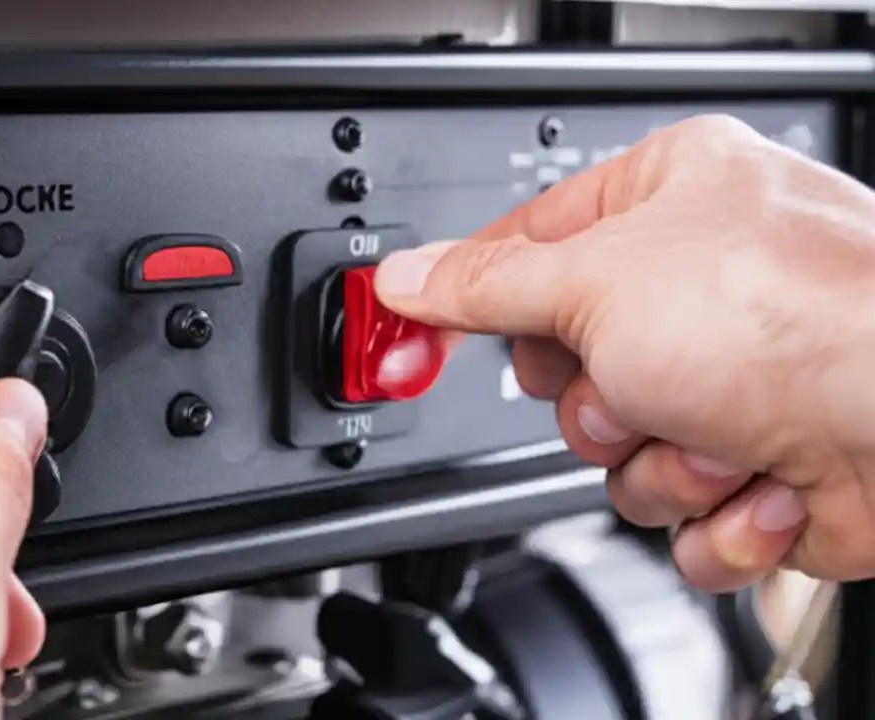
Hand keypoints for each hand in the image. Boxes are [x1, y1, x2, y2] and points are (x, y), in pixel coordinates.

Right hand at [374, 115, 874, 592]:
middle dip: (597, 403)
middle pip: (566, 371)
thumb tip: (403, 278)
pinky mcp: (762, 468)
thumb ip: (482, 286)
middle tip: (632, 382)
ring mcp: (736, 384)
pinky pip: (680, 519)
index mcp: (667, 203)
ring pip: (618, 456)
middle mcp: (703, 289)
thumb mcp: (594, 282)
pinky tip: (762, 482)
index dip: (469, 300)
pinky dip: (712, 516)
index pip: (524, 249)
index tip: (411, 337)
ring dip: (660, 463)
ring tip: (718, 434)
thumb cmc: (798, 316)